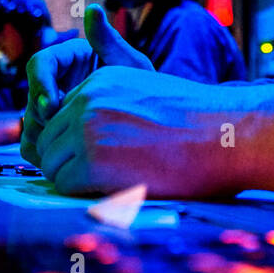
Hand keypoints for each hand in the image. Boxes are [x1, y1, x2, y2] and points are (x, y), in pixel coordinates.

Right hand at [20, 4, 152, 166]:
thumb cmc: (143, 88)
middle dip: (41, 118)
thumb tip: (93, 9)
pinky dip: (42, 155)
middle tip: (61, 134)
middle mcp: (56, 82)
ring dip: (42, 138)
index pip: (39, 64)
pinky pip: (33, 145)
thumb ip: (109, 41)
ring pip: (28, 123)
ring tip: (68, 150)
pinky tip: (65, 161)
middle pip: (29, 97)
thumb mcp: (130, 64)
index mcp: (69, 58)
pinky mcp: (52, 133)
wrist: (151, 123)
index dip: (39, 85)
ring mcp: (51, 109)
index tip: (51, 107)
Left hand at [35, 66, 273, 197]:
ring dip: (73, 177)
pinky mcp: (91, 162)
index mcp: (100, 79)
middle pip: (49, 139)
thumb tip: (87, 129)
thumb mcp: (148, 90)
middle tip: (99, 176)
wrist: (224, 135)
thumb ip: (111, 101)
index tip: (97, 156)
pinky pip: (64, 184)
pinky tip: (113, 188)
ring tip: (110, 181)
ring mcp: (86, 129)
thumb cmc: (198, 121)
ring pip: (52, 163)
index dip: (73, 142)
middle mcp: (87, 99)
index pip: (60, 116)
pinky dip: (82, 193)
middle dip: (67, 161)